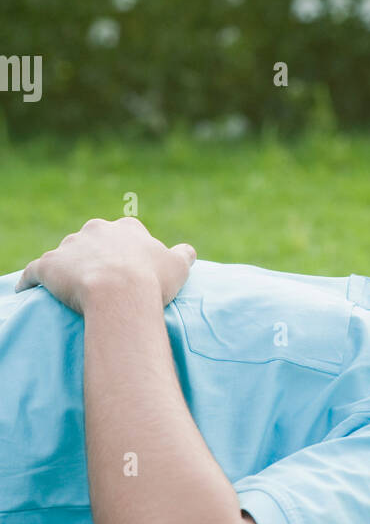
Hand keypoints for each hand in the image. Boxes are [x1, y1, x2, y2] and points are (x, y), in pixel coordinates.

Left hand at [15, 217, 196, 313]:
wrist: (118, 294)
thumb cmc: (151, 280)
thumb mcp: (178, 266)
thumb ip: (183, 254)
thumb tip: (188, 251)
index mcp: (126, 228)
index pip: (125, 233)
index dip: (127, 251)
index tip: (129, 269)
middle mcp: (95, 230)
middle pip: (92, 240)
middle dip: (94, 256)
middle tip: (100, 281)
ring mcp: (69, 246)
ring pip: (65, 255)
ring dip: (66, 268)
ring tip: (69, 290)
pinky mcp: (47, 265)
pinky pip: (34, 271)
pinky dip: (30, 280)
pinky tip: (26, 289)